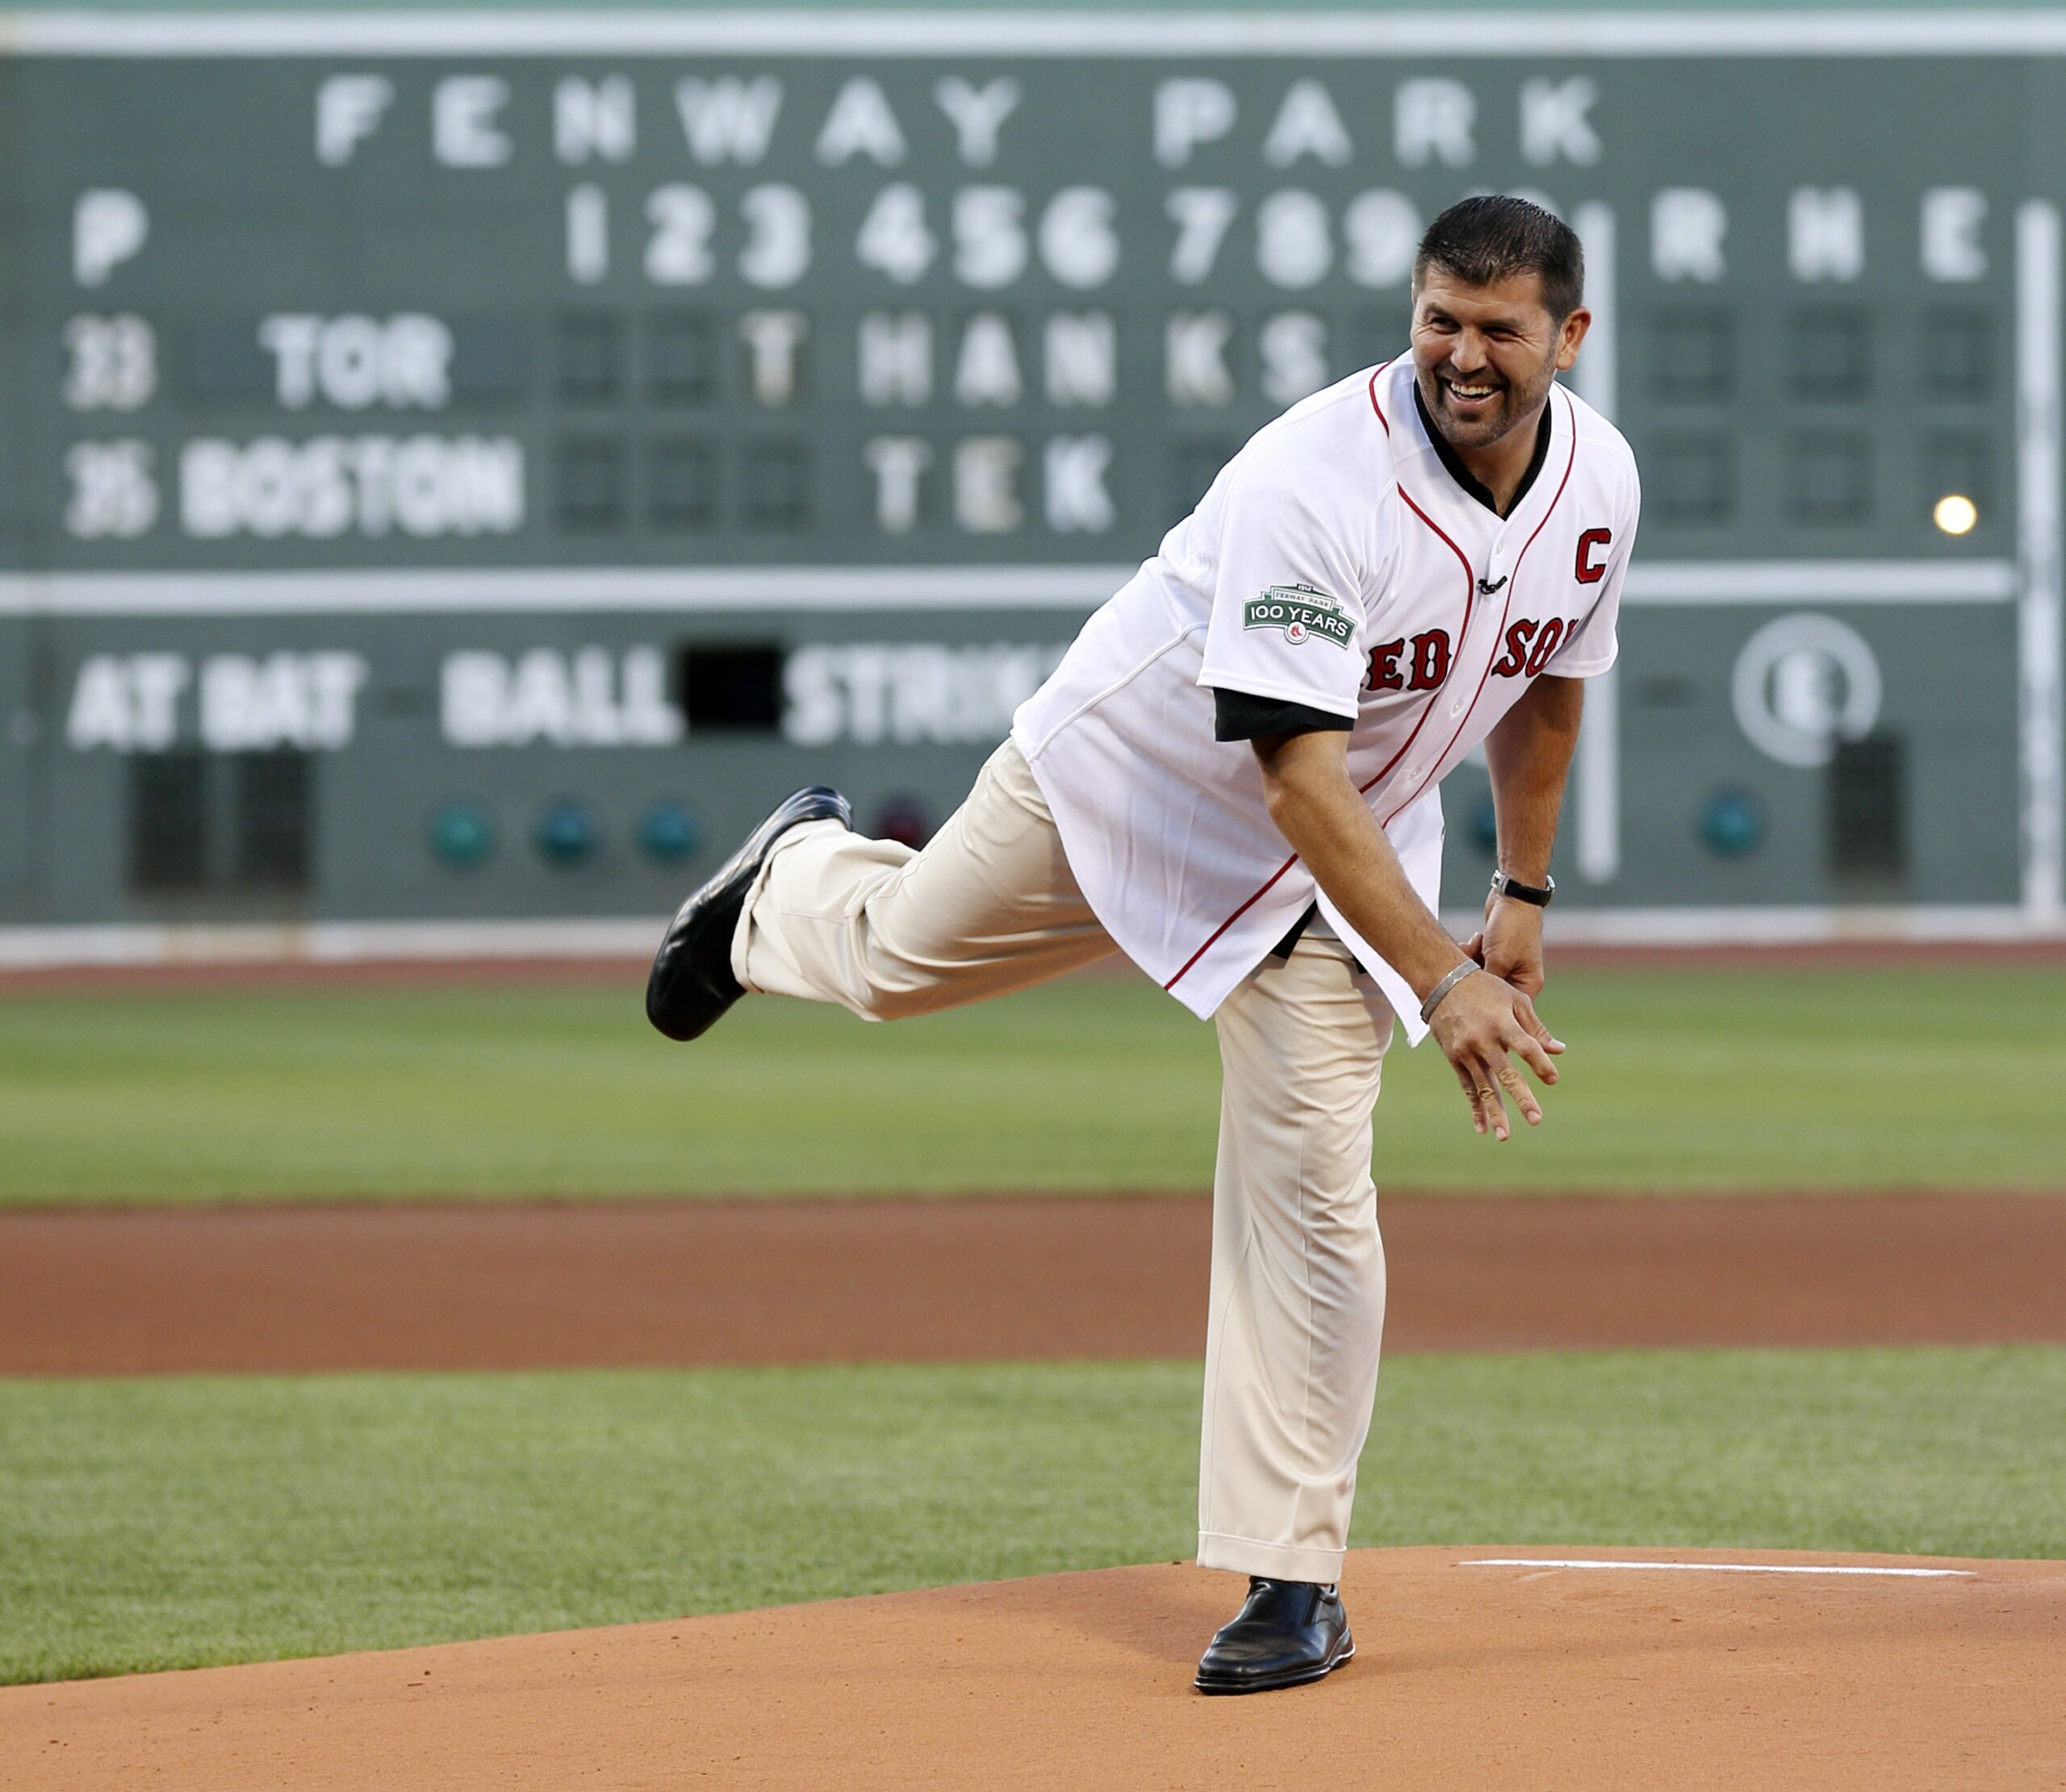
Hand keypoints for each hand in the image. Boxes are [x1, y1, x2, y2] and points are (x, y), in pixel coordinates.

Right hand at [1425, 966, 1564, 1140]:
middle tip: (1536, 1119)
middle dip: (1522, 1098)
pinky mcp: (1455, 1058)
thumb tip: (1558, 1050)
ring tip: (1505, 1136)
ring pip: (1484, 1087)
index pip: (1526, 1047)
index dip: (1540, 1064)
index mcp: (1502, 1022)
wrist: (1441, 982)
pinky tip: (1482, 1128)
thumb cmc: (1485, 988)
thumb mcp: (1514, 1000)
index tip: (1552, 1080)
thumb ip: (1535, 1027)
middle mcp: (1484, 1040)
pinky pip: (1467, 1087)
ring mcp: (1467, 1051)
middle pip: (1506, 1074)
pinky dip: (1475, 1107)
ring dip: (1495, 1112)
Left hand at [1460, 894, 1545, 997]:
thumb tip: (1475, 1005)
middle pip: (1491, 993)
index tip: (1468, 1000)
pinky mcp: (1496, 954)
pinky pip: (1479, 962)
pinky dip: (1473, 952)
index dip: (1486, 1007)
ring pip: (1482, 976)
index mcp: (1529, 985)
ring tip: (1470, 946)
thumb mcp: (1498, 960)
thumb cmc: (1513, 927)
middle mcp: (1520, 977)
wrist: (1513, 895)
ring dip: (1471, 962)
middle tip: (1465, 966)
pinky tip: (1473, 940)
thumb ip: (1489, 985)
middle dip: (1475, 978)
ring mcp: (1508, 965)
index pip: (1507, 1009)